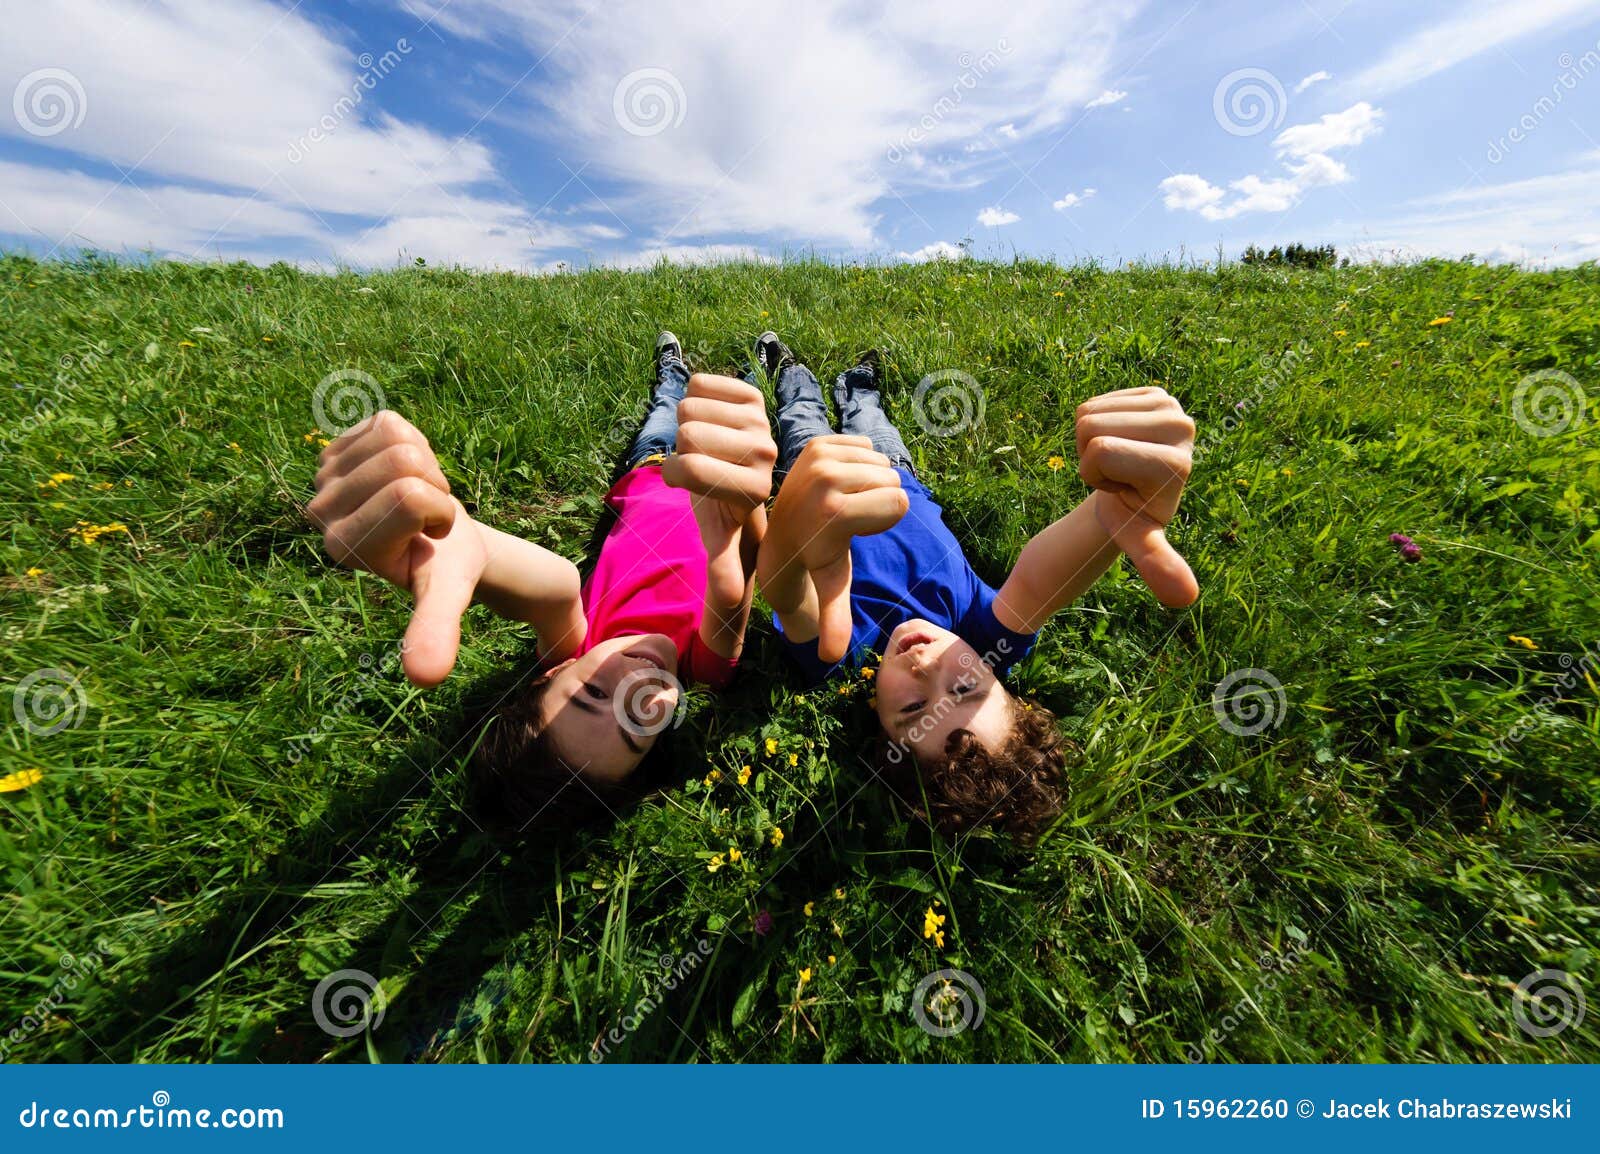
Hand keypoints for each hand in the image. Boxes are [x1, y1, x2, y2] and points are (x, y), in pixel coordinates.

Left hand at [307, 411, 487, 685]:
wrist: (436, 543)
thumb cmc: (444, 569)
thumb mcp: (445, 597)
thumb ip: (432, 629)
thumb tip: (425, 677)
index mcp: (344, 547)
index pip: (409, 494)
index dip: (439, 511)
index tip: (432, 539)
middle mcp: (320, 513)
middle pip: (403, 460)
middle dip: (433, 485)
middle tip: (424, 519)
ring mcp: (322, 476)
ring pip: (396, 438)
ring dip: (424, 465)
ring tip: (415, 498)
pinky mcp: (334, 445)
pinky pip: (388, 422)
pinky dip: (412, 444)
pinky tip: (401, 476)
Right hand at [662, 374, 777, 607]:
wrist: (736, 476)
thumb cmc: (722, 511)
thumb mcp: (719, 539)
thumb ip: (723, 566)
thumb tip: (728, 598)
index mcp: (753, 488)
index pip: (686, 468)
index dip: (674, 474)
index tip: (690, 484)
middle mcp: (765, 452)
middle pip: (687, 432)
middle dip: (682, 448)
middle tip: (702, 463)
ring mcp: (761, 421)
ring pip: (690, 406)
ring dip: (688, 424)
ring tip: (707, 445)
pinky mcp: (752, 395)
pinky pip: (698, 383)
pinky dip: (694, 398)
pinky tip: (711, 419)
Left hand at [762, 435, 907, 662]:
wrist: (779, 534)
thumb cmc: (815, 562)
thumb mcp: (831, 588)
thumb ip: (835, 621)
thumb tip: (830, 658)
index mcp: (836, 511)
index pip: (900, 502)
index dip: (884, 519)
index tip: (855, 532)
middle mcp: (826, 476)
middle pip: (891, 479)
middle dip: (877, 499)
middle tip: (847, 517)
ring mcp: (820, 454)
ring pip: (880, 462)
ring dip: (868, 481)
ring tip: (840, 501)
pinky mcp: (818, 440)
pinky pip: (865, 446)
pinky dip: (856, 463)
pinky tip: (834, 483)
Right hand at [1074, 386, 1198, 606]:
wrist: (1139, 493)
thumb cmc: (1132, 517)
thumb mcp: (1140, 540)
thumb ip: (1159, 564)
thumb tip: (1185, 598)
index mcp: (1176, 462)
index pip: (1101, 451)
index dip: (1096, 476)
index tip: (1123, 491)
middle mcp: (1183, 425)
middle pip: (1091, 427)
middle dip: (1091, 457)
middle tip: (1119, 475)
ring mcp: (1171, 403)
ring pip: (1087, 413)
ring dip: (1090, 442)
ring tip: (1119, 461)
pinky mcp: (1155, 391)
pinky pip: (1093, 402)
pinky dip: (1094, 424)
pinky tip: (1118, 443)